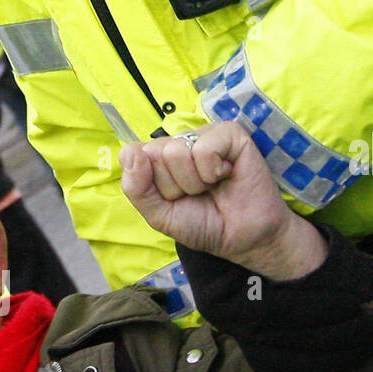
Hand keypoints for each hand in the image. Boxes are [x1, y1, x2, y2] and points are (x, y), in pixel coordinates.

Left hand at [119, 122, 326, 279]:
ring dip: (194, 182)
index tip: (173, 198)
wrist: (242, 238)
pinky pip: (204, 148)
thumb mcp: (159, 214)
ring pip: (176, 152)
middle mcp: (180, 142)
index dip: (151, 185)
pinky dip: (212, 171)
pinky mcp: (230, 133)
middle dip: (172, 185)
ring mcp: (204, 135)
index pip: (132, 156)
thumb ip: (136, 187)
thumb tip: (130, 152)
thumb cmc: (203, 224)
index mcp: (159, 157)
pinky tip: (226, 175)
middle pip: (153, 154)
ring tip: (212, 187)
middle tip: (196, 194)